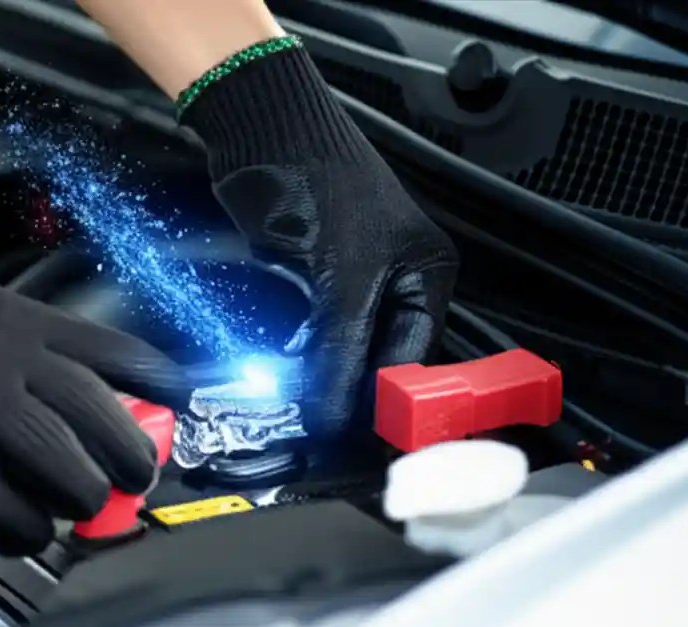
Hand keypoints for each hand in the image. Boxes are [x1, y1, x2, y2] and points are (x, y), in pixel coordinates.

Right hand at [0, 216, 189, 555]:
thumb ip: (1, 343)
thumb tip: (42, 383)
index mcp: (11, 317)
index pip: (112, 348)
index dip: (159, 381)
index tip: (183, 402)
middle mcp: (3, 357)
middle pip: (103, 414)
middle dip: (134, 455)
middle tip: (136, 479)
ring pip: (64, 464)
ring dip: (84, 497)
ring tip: (82, 510)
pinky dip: (23, 529)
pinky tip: (22, 531)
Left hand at [182, 45, 457, 437]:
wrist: (262, 130)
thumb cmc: (318, 176)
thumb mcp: (343, 277)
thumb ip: (339, 350)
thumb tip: (332, 412)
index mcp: (426, 273)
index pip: (413, 356)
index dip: (385, 399)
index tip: (356, 435)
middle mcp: (393, 278)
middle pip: (377, 356)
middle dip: (349, 392)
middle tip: (322, 429)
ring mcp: (348, 277)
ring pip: (340, 348)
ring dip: (319, 377)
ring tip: (299, 411)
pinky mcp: (307, 276)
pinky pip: (307, 331)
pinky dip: (296, 355)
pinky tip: (282, 374)